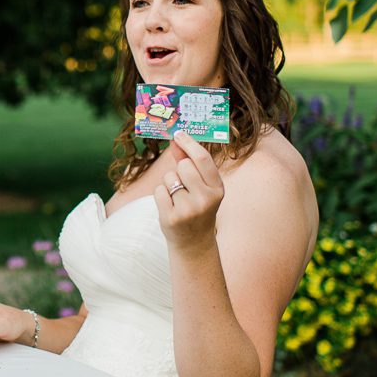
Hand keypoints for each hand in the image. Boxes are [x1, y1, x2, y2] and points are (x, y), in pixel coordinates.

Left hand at [153, 131, 224, 251]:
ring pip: (169, 178)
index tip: (178, 133)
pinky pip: (159, 191)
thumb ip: (190, 164)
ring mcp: (188, 210)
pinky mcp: (171, 217)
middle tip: (183, 185)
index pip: (203, 159)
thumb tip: (176, 141)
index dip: (189, 143)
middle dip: (178, 170)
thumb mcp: (202, 187)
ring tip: (178, 199)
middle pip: (183, 166)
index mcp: (217, 189)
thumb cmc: (197, 208)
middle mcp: (206, 199)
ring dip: (169, 183)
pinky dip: (161, 195)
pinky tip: (170, 206)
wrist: (194, 243)